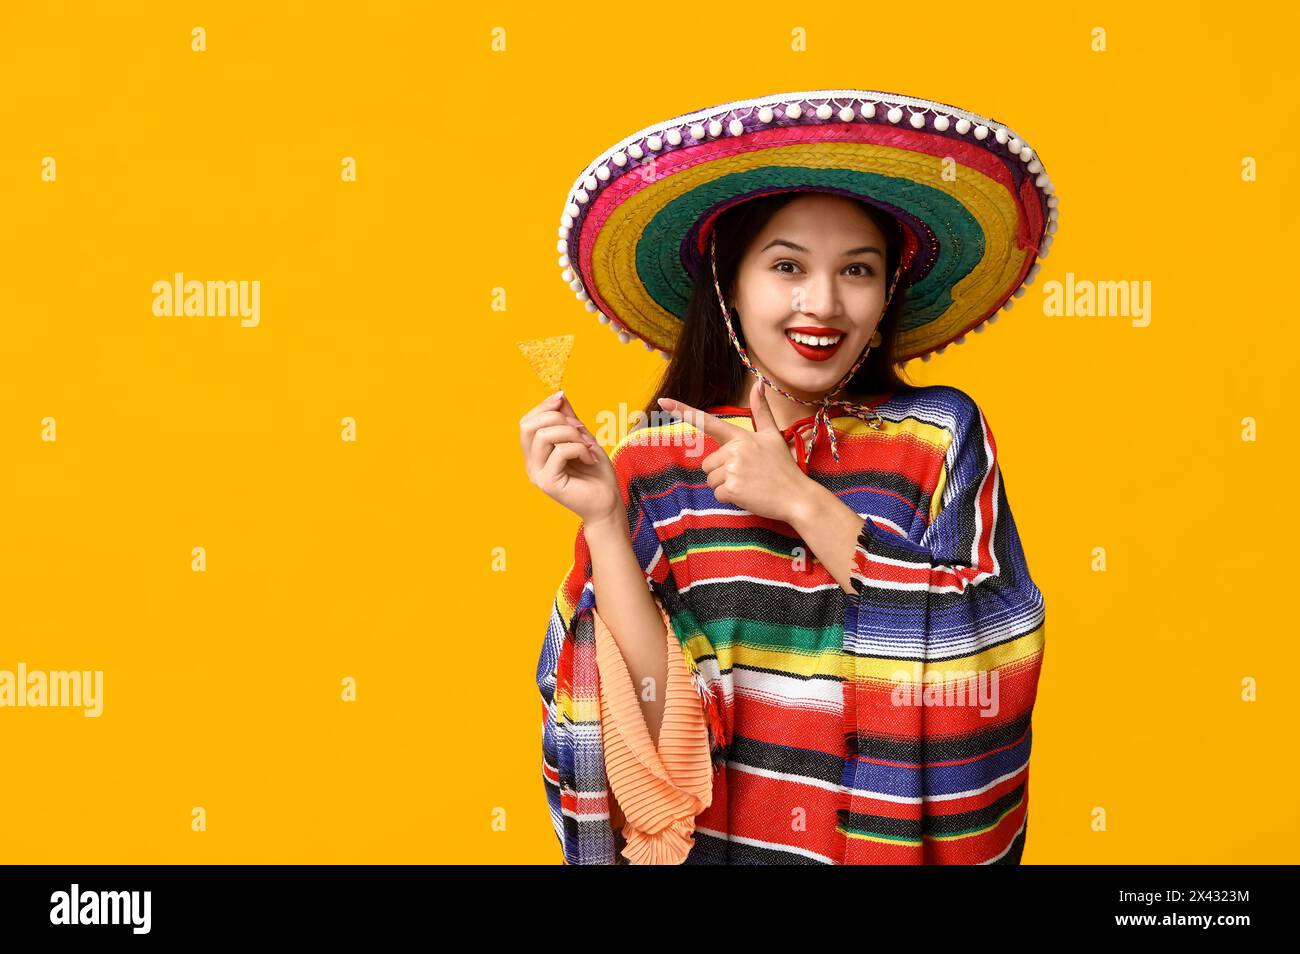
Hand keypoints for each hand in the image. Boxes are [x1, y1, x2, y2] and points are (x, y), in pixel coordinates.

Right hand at [520, 392, 621, 526]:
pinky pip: (559, 451)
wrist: (608, 502)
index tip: (562, 399)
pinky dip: (579, 448)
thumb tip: (558, 395)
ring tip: (587, 445)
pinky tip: (590, 458)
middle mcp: (532, 464)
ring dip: (571, 433)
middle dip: (558, 418)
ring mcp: (537, 475)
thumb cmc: (596, 473)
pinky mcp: (548, 483)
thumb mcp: (583, 438)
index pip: (526, 422)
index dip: (543, 406)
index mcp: (535, 454)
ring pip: (544, 435)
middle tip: (581, 430)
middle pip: (529, 426)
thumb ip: (569, 419)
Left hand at [658, 378, 813, 524]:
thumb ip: (761, 411)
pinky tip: (748, 494)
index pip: (708, 420)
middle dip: (721, 472)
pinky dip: (730, 498)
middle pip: (707, 463)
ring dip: (725, 486)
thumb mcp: (772, 436)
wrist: (798, 496)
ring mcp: (733, 469)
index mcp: (740, 436)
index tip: (663, 401)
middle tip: (746, 475)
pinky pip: (718, 494)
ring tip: (748, 484)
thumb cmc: (783, 467)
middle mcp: (735, 449)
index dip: (683, 411)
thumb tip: (759, 384)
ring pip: (710, 480)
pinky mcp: (733, 488)